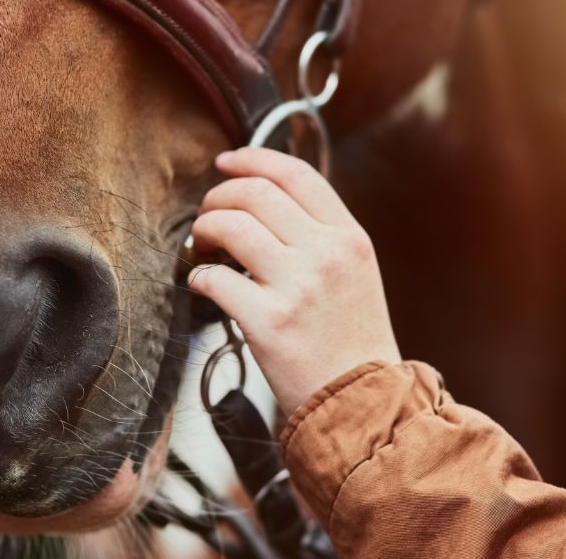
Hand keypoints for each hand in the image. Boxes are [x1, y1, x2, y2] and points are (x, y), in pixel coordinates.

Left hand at [188, 148, 400, 415]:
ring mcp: (298, 287)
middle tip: (207, 215)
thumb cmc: (354, 344)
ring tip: (203, 247)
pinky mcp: (269, 322)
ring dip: (204, 230)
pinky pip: (214, 279)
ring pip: (230, 226)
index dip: (254, 159)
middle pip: (255, 193)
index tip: (227, 162)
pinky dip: (200, 278)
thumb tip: (266, 201)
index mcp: (349, 238)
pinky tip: (205, 288)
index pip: (296, 174)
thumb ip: (322, 237)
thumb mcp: (356, 275)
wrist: (365, 405)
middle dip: (218, 196)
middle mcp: (326, 254)